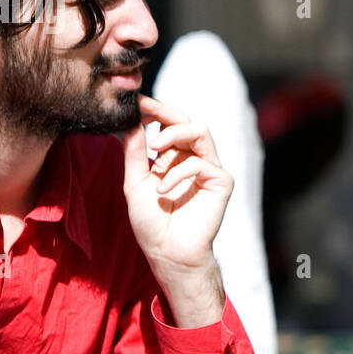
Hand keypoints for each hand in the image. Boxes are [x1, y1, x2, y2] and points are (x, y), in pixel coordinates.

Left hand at [122, 94, 233, 274]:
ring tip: (154, 147)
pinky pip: (201, 163)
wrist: (168, 253)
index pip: (167, 124)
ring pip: (200, 132)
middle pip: (186, 120)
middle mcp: (192, 159)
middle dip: (165, 111)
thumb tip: (131, 122)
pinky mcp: (221, 182)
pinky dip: (179, 173)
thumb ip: (135, 153)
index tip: (134, 100)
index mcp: (173, 158)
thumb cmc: (151, 223)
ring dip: (174, 134)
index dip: (153, 110)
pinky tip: (163, 190)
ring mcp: (209, 169)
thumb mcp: (135, 183)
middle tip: (144, 109)